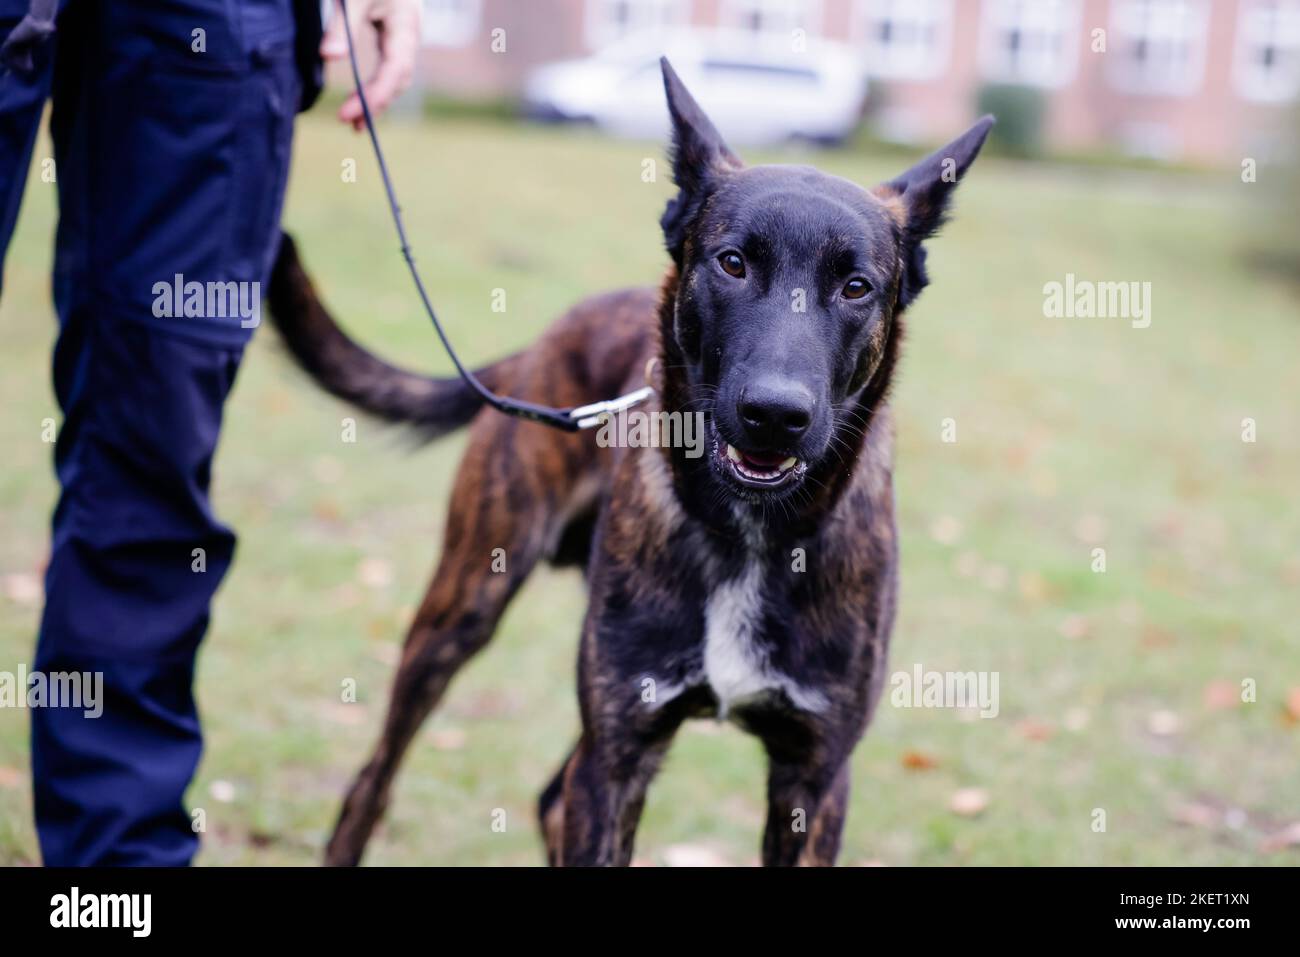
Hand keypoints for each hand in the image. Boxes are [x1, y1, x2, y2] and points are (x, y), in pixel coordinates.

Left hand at [320, 0, 420, 130]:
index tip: (346, 114)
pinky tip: (364, 100)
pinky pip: (391, 68)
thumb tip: (328, 57)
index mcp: (405, 26)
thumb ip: (342, 26)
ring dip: (378, 101)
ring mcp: (405, 37)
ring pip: (397, 78)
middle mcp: (410, 35)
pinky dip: (378, 87)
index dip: (373, 96)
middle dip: (376, 104)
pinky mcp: (396, 35)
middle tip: (349, 124)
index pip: (393, 71)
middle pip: (398, 80)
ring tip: (355, 123)